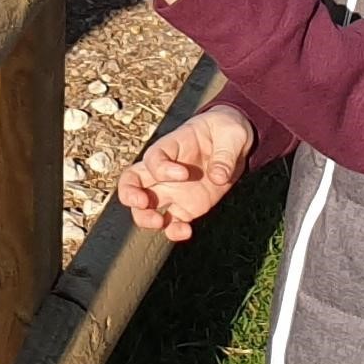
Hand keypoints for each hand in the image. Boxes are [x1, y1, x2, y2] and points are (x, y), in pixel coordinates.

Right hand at [118, 105, 254, 241]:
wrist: (234, 144)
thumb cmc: (225, 131)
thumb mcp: (231, 134)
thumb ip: (225, 155)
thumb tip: (218, 177)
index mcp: (172, 147)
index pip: (153, 158)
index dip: (162, 168)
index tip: (184, 173)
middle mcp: (164, 171)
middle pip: (131, 181)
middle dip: (130, 194)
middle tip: (142, 203)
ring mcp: (173, 191)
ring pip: (143, 207)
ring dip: (145, 218)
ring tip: (160, 222)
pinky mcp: (185, 207)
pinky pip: (171, 222)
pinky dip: (173, 231)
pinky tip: (186, 232)